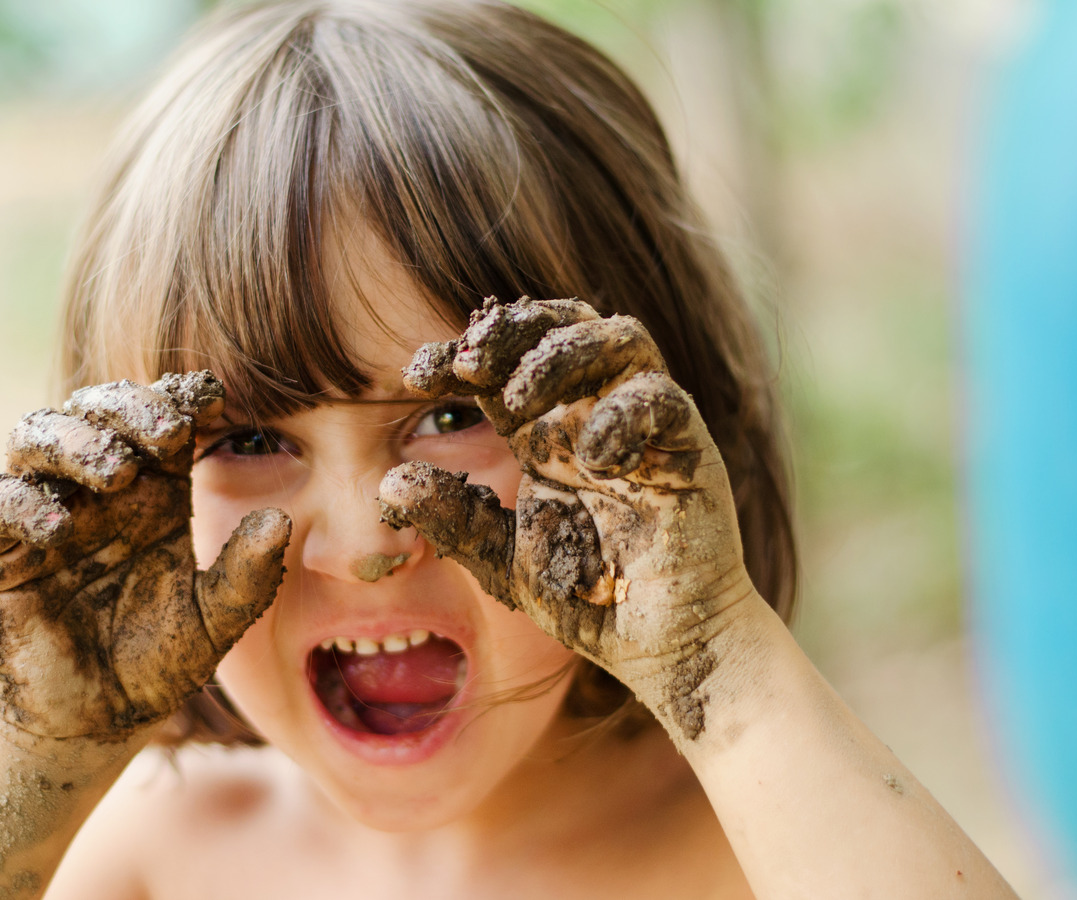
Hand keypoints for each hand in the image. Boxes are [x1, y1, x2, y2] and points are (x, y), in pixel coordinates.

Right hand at [0, 373, 290, 740]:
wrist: (96, 720)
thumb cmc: (159, 660)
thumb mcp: (216, 620)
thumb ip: (247, 573)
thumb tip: (279, 520)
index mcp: (154, 489)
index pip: (160, 417)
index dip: (181, 397)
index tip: (212, 398)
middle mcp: (97, 489)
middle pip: (96, 408)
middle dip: (128, 406)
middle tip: (166, 431)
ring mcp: (45, 511)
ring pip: (36, 435)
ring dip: (74, 440)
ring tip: (115, 471)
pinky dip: (20, 502)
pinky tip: (58, 529)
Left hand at [378, 298, 753, 740]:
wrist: (661, 648)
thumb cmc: (591, 600)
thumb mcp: (503, 560)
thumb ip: (454, 518)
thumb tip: (388, 482)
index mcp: (545, 433)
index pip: (504, 364)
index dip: (460, 353)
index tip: (415, 374)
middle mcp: (593, 416)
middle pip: (562, 326)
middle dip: (512, 330)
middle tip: (469, 363)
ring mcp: (644, 427)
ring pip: (619, 337)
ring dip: (564, 354)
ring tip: (520, 401)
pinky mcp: (687, 450)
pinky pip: (662, 399)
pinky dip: (623, 414)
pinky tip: (591, 458)